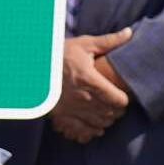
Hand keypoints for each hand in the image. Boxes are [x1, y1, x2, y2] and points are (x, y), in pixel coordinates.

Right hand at [52, 28, 132, 142]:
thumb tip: (130, 33)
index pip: (117, 99)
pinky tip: (95, 124)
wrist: (34, 66)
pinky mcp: (62, 116)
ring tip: (107, 111)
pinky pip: (83, 131)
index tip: (123, 94)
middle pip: (110, 113)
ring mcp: (71, 109)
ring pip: (100, 123)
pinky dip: (92, 130)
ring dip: (107, 119)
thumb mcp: (84, 44)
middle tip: (117, 103)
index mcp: (89, 79)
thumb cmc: (60, 54)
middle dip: (117, 110)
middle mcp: (81, 97)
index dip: (124, 99)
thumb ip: (109, 41)